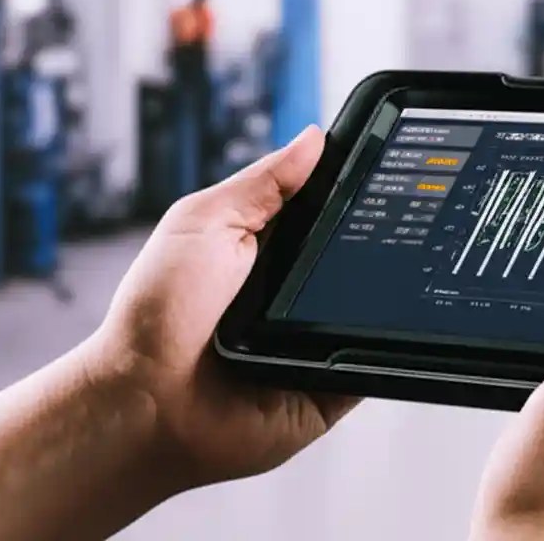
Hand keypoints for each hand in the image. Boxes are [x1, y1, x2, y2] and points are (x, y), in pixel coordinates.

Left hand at [96, 125, 357, 486]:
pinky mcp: (335, 383)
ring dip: (382, 294)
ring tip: (375, 283)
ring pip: (379, 306)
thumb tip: (314, 138)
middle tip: (397, 224)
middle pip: (363, 254)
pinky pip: (377, 361)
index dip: (358, 190)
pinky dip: (382, 347)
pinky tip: (373, 331)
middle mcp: (299, 290)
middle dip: (381, 240)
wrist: (146, 404)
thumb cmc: (156, 315)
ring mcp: (321, 337)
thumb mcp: (205, 221)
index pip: (330, 209)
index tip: (389, 163)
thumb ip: (263, 182)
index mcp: (271, 247)